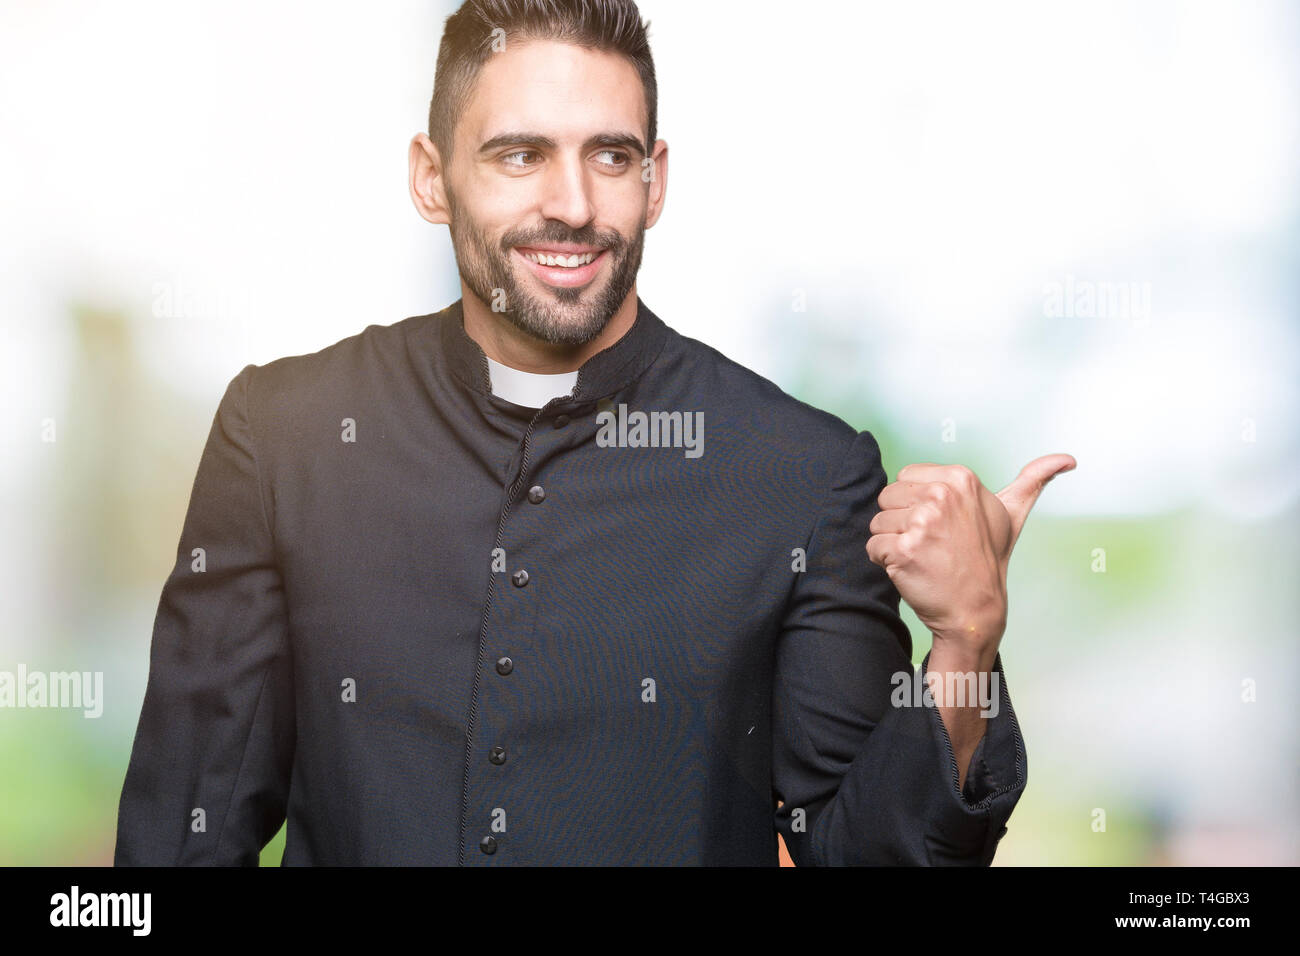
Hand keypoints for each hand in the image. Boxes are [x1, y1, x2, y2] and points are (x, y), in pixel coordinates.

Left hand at [866, 454, 1075, 654]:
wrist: (975, 611)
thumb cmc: (988, 561)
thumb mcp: (1012, 515)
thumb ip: (1033, 481)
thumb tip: (1066, 459)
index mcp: (961, 478)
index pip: (905, 478)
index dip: (915, 503)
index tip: (941, 525)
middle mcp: (942, 495)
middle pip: (888, 498)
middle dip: (901, 522)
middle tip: (931, 545)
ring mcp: (923, 523)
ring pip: (877, 523)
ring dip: (892, 543)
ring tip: (923, 557)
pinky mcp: (904, 550)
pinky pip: (872, 547)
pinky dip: (884, 562)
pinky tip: (911, 571)